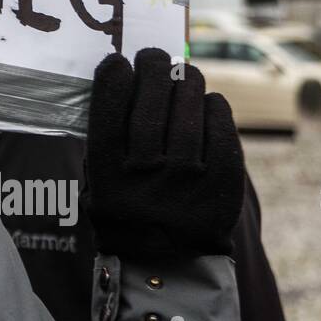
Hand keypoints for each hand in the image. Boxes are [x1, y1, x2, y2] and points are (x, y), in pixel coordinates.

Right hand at [85, 47, 243, 258]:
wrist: (167, 264)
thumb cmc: (126, 211)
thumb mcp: (97, 184)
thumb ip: (102, 143)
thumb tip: (117, 85)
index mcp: (108, 174)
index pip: (108, 110)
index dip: (114, 77)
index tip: (117, 62)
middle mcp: (146, 175)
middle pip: (150, 105)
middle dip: (152, 69)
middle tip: (153, 55)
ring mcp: (187, 180)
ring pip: (188, 112)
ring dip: (185, 81)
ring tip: (182, 71)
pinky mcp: (222, 184)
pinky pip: (220, 131)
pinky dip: (213, 108)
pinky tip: (205, 99)